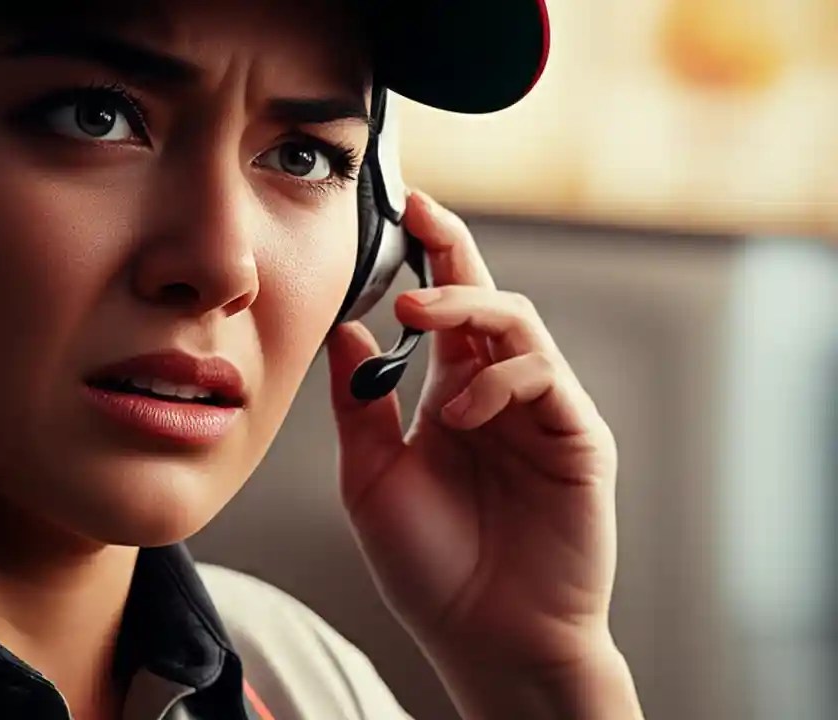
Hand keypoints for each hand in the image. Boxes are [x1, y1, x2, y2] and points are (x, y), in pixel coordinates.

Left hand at [325, 191, 627, 692]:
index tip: (403, 206)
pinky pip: (546, 377)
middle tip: (415, 219)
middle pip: (486, 297)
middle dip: (453, 251)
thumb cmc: (430, 568)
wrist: (485, 638)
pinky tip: (460, 414)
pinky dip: (500, 380)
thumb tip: (343, 331)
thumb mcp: (372, 479)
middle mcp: (497, 394)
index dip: (431, 255)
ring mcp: (541, 412)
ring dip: (466, 307)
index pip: (443, 311)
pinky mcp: (577, 438)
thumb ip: (359, 406)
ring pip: (519, 323)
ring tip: (416, 317)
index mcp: (449, 397)